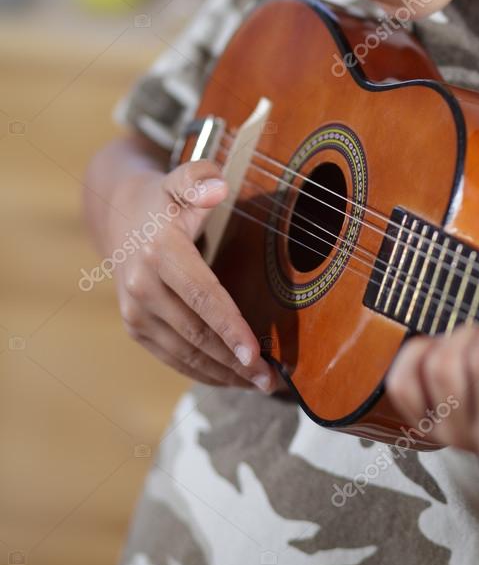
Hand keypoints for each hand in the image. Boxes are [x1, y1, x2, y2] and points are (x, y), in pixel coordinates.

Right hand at [107, 157, 285, 392]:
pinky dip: (203, 372)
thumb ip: (200, 179)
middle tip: (272, 381)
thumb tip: (217, 188)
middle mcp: (141, 287)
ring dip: (223, 374)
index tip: (256, 354)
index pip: (201, 296)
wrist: (121, 216)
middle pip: (195, 333)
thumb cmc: (167, 199)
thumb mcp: (183, 179)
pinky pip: (173, 357)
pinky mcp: (134, 328)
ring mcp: (134, 312)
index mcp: (159, 252)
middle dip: (235, 362)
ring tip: (260, 385)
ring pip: (185, 353)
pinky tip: (231, 379)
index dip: (230, 327)